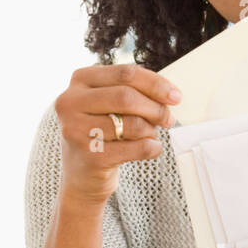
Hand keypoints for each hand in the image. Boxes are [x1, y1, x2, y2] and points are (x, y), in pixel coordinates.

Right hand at [55, 63, 180, 206]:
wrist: (81, 174)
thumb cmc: (101, 132)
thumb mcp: (108, 104)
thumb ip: (132, 92)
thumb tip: (169, 94)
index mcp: (80, 80)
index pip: (125, 73)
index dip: (155, 84)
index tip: (175, 96)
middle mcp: (71, 102)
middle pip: (127, 96)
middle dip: (155, 108)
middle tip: (168, 119)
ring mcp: (77, 130)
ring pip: (133, 124)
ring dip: (151, 130)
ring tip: (150, 135)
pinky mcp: (90, 156)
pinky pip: (136, 148)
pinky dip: (151, 148)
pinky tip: (151, 148)